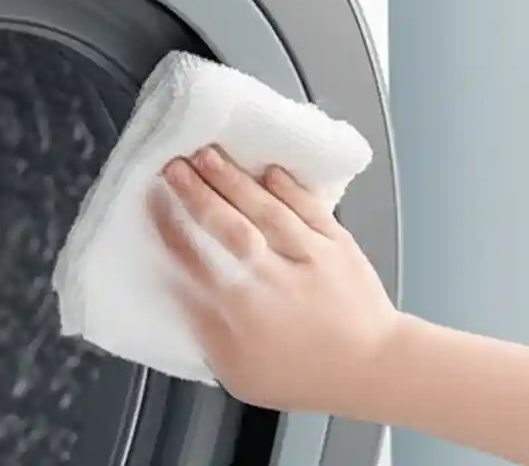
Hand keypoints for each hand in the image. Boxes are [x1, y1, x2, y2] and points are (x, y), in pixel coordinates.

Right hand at [152, 146, 399, 414]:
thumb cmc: (305, 374)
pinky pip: (310, 209)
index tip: (155, 203)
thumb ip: (207, 332)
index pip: (195, 262)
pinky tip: (270, 170)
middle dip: (197, 193)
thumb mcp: (240, 373)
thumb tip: (179, 294)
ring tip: (208, 154)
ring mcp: (308, 258)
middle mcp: (273, 280)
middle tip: (174, 167)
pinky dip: (290, 188)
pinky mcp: (338, 245)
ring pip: (265, 210)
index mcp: (243, 313)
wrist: (373, 368)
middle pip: (227, 227)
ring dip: (234, 180)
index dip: (170, 228)